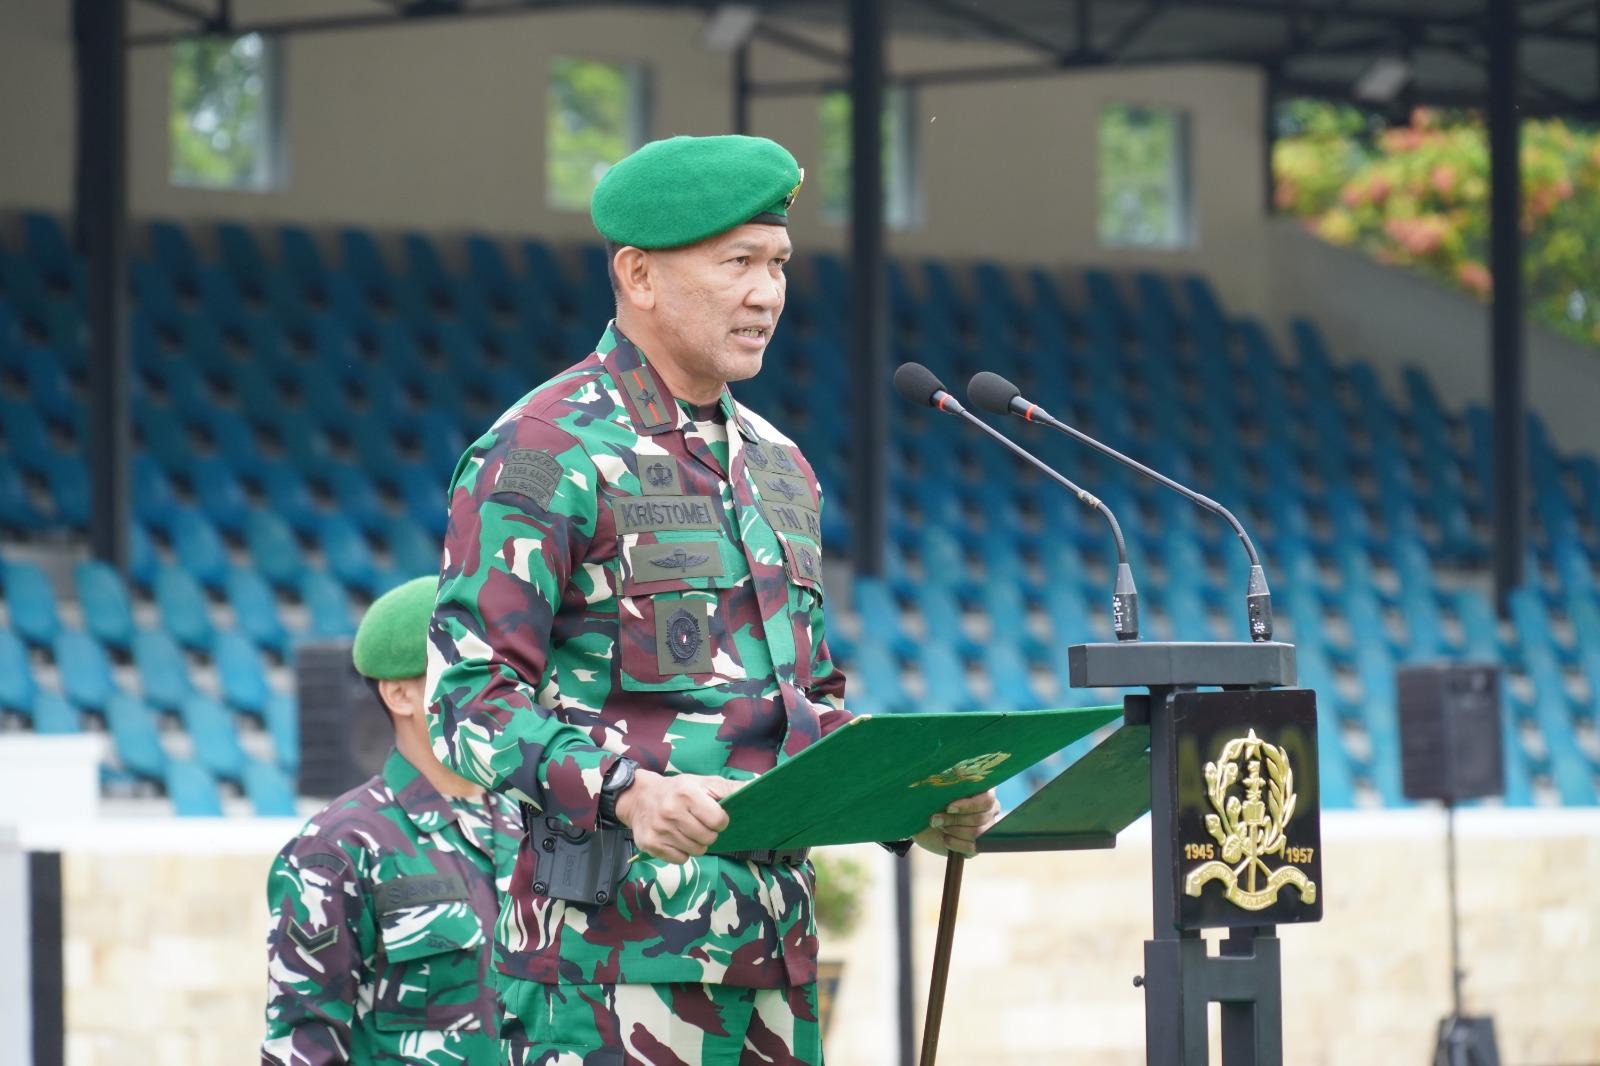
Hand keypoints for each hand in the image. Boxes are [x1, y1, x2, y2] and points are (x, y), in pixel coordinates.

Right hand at [613, 770, 742, 863]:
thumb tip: (756, 787)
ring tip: (688, 830)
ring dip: (697, 844)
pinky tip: (676, 838)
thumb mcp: (703, 782)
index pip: (718, 820)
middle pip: (708, 838)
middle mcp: (671, 811)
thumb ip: (729, 788)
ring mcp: (660, 830)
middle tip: (700, 824)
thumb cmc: (678, 790)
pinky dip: (683, 852)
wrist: (639, 797)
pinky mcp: (651, 845)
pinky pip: (681, 860)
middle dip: (709, 833)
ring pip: (696, 851)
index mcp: (687, 793)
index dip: (721, 821)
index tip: (714, 817)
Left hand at [912, 791, 999, 857]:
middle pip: (979, 818)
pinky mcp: (980, 845)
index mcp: (985, 791)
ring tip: (941, 826)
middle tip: (936, 819)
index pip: (986, 800)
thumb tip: (942, 796)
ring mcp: (988, 828)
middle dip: (954, 819)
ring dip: (954, 830)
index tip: (949, 808)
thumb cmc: (937, 802)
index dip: (968, 806)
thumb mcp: (940, 794)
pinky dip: (955, 842)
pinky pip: (972, 847)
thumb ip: (945, 793)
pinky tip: (945, 837)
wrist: (930, 821)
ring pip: (977, 833)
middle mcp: (991, 810)